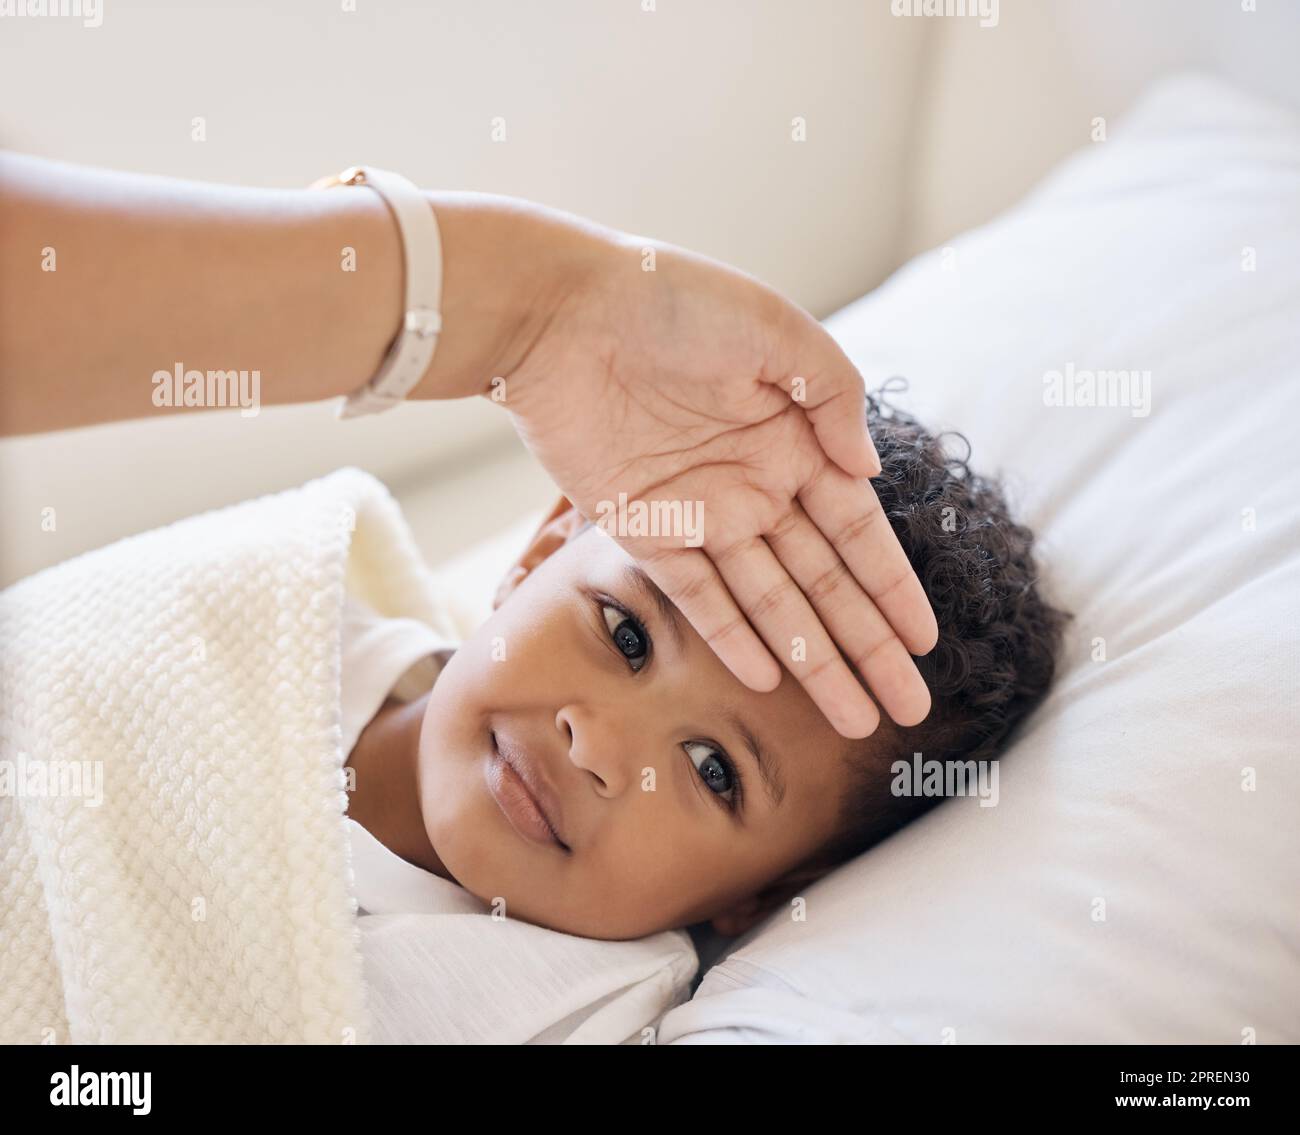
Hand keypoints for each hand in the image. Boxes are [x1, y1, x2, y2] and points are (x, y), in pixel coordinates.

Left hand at [502, 231, 937, 738]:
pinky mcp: (645, 530)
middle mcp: (757, 486)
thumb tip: (869, 470)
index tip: (924, 642)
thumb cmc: (671, 303)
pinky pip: (696, 598)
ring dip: (812, 662)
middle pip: (824, 583)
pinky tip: (768, 681)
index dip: (891, 588)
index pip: (857, 532)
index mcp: (796, 439)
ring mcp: (702, 515)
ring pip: (770, 604)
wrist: (561, 312)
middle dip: (867, 648)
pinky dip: (731, 638)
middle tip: (908, 709)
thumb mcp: (774, 330)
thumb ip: (833, 395)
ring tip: (852, 720)